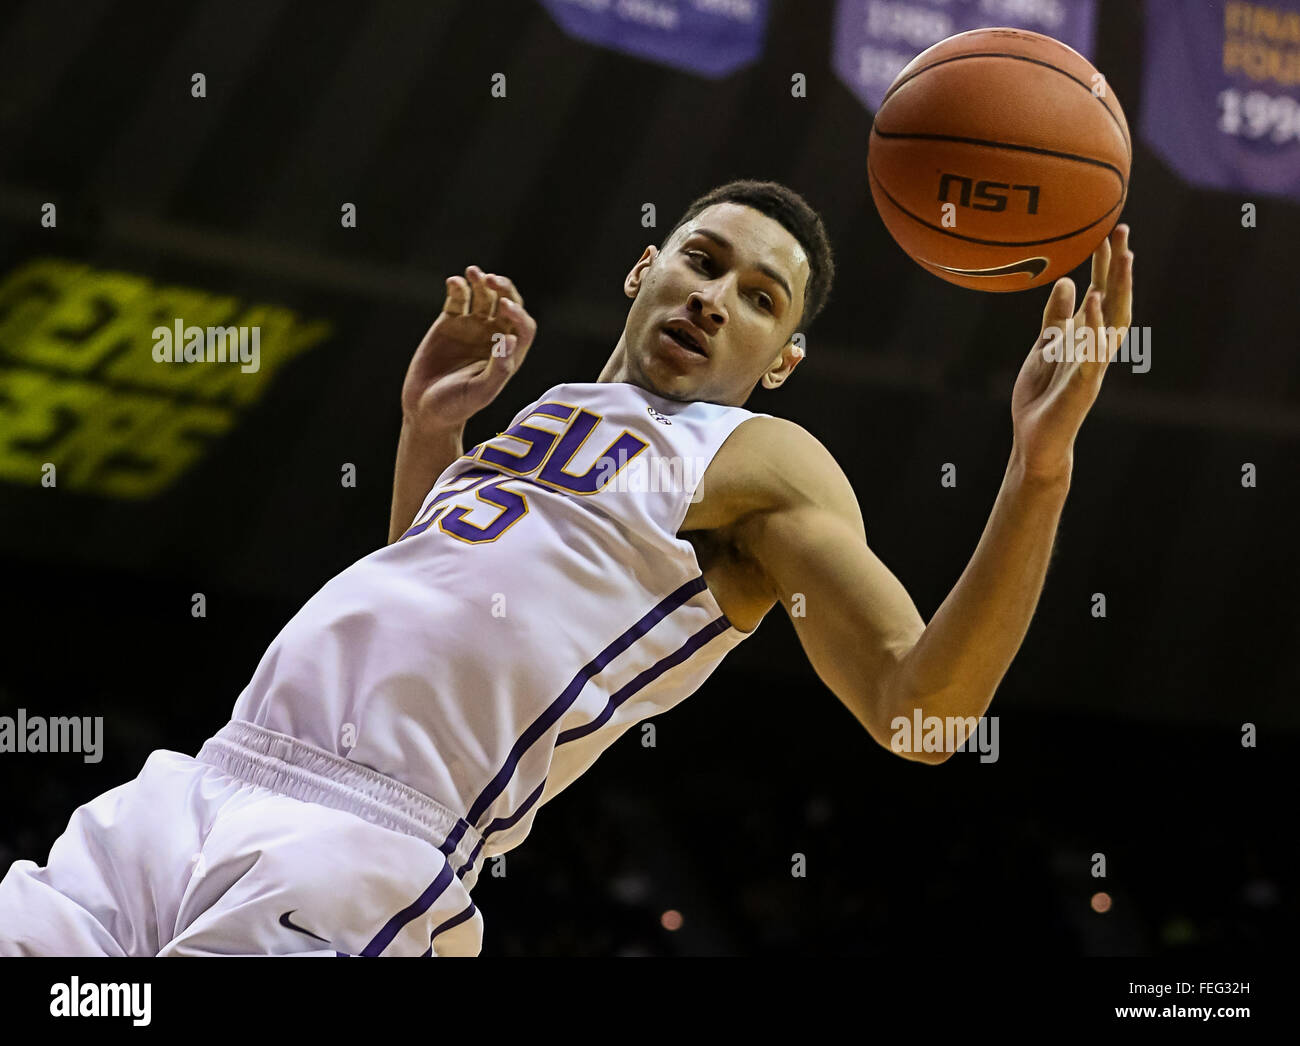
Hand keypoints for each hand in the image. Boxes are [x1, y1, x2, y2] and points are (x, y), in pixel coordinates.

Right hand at [400, 265, 536, 431]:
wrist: (425, 408)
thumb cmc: (457, 406)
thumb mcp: (480, 392)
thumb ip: (498, 368)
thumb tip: (510, 339)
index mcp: (509, 354)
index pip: (523, 326)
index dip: (517, 313)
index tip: (505, 307)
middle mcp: (494, 336)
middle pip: (508, 304)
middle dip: (504, 289)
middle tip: (492, 280)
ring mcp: (472, 327)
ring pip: (484, 296)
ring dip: (481, 282)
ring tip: (473, 272)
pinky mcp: (450, 322)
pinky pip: (458, 298)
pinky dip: (458, 287)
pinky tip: (454, 282)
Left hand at [1010, 224, 1133, 479]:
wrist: (1034, 440)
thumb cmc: (1042, 395)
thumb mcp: (1045, 348)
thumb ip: (1055, 318)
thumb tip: (1067, 279)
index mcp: (1086, 337)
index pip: (1100, 293)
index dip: (1106, 264)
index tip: (1109, 230)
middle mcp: (1096, 346)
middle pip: (1114, 300)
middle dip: (1119, 266)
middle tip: (1122, 229)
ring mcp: (1093, 364)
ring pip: (1113, 320)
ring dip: (1118, 287)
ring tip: (1123, 255)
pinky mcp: (1083, 383)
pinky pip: (1092, 348)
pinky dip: (1093, 324)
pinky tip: (1092, 300)